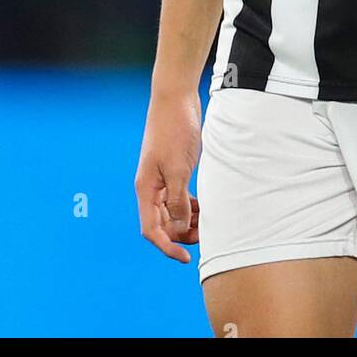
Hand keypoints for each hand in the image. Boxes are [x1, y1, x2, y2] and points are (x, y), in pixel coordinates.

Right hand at [134, 89, 202, 261]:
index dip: (167, 247)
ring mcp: (162, 179)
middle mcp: (151, 188)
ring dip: (188, 221)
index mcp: (146, 189)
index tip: (185, 258)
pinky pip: (179, 197)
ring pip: (172, 212)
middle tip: (206, 235)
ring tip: (209, 221)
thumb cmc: (175, 130)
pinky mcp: (173, 170)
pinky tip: (205, 207)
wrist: (175, 98)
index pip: (152, 230)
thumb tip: (179, 227)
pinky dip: (191, 206)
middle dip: (182, 234)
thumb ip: (178, 199)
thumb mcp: (179, 168)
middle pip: (162, 224)